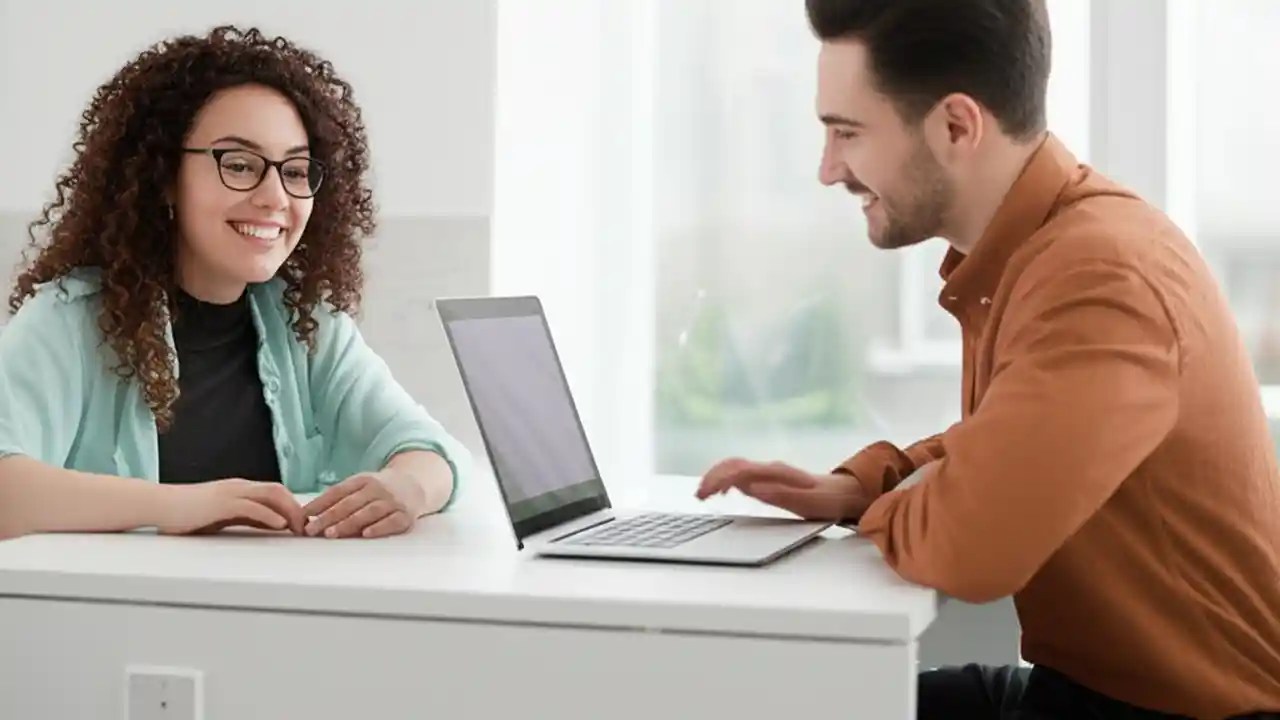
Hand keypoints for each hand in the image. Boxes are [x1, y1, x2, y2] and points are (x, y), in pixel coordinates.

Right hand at [157, 479, 305, 535]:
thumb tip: (274, 525)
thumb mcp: (223, 517)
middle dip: (297, 508)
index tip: (305, 524)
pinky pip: (251, 506)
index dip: (294, 507)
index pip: (276, 493)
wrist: (157, 505)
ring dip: (289, 510)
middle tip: (308, 528)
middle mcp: (239, 486)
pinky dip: (268, 514)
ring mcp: (230, 492)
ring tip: (299, 528)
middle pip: (279, 491)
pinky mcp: (220, 503)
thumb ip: (248, 518)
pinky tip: (279, 525)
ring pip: (270, 494)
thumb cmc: (186, 514)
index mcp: (240, 489)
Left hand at [301, 472, 417, 538]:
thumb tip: (308, 515)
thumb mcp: (360, 486)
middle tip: (312, 530)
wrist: (415, 485)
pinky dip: (378, 528)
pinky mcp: (405, 515)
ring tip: (332, 534)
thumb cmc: (380, 490)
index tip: (304, 516)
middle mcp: (378, 489)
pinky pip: (391, 522)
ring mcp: (392, 502)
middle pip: (350, 504)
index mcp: (363, 480)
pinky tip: (366, 535)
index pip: (338, 492)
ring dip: (348, 524)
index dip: (320, 504)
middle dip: (329, 517)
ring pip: (368, 513)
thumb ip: (338, 498)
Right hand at [695, 458, 870, 521]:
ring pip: (733, 467)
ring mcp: (766, 472)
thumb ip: (778, 493)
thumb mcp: (805, 501)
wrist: (840, 493)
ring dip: (714, 477)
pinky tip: (718, 492)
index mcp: (775, 472)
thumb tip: (752, 487)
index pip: (740, 471)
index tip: (707, 493)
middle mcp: (768, 468)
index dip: (720, 480)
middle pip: (732, 465)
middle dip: (712, 478)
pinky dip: (723, 480)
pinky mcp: (765, 478)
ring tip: (701, 494)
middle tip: (699, 495)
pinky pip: (739, 473)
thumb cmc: (824, 500)